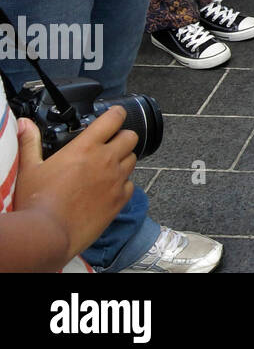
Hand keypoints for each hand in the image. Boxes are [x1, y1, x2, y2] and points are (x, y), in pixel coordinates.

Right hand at [12, 105, 136, 265]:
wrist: (47, 234)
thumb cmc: (36, 202)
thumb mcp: (29, 168)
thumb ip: (30, 143)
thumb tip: (25, 124)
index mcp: (85, 147)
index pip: (113, 118)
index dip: (116, 114)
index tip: (114, 115)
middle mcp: (106, 160)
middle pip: (130, 137)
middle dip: (122, 137)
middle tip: (110, 145)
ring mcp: (116, 180)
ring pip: (133, 159)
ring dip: (123, 160)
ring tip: (106, 169)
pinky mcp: (120, 200)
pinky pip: (131, 185)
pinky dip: (123, 185)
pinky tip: (108, 190)